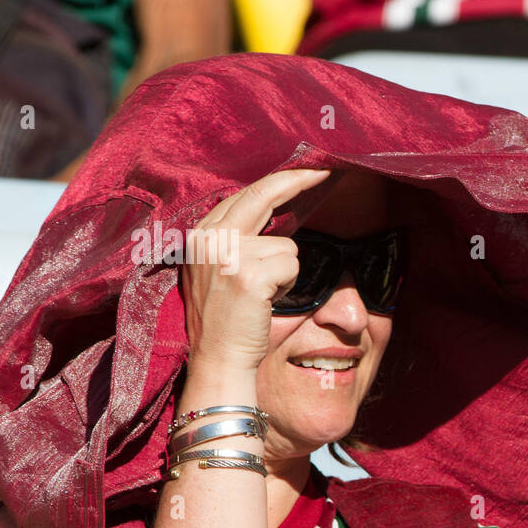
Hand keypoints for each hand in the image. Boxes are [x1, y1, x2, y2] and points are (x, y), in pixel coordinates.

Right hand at [180, 168, 329, 374]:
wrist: (217, 359)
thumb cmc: (227, 320)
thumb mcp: (219, 269)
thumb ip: (238, 239)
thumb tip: (272, 208)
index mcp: (201, 235)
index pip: (245, 195)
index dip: (279, 180)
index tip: (308, 168)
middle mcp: (210, 238)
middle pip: (263, 195)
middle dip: (300, 181)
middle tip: (327, 169)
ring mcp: (227, 254)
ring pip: (287, 246)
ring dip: (285, 272)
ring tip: (262, 295)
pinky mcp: (248, 275)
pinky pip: (292, 266)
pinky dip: (288, 285)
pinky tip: (266, 302)